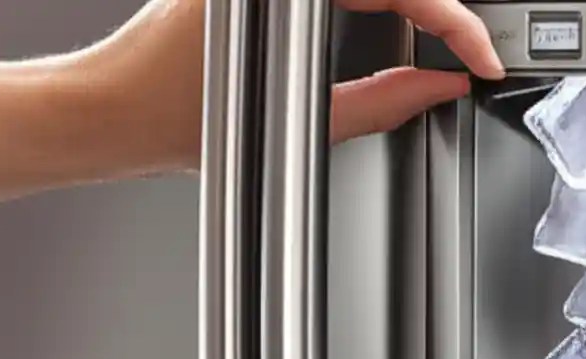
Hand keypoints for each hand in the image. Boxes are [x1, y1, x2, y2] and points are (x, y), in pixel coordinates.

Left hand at [62, 0, 503, 174]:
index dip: (456, 22)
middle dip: (439, 10)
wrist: (103, 110)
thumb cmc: (166, 117)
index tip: (482, 56)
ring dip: (405, 4)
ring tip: (437, 42)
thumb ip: (383, 99)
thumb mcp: (294, 120)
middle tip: (470, 53)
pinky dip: (367, 1)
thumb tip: (440, 84)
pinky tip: (386, 21)